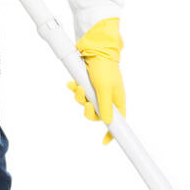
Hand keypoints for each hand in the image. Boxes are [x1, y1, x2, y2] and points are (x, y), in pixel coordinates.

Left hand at [67, 17, 125, 145]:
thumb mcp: (104, 89)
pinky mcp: (87, 83)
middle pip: (96, 114)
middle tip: (86, 102)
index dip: (112, 132)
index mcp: (117, 100)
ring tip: (77, 86)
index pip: (118, 121)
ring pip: (85, 103)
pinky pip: (80, 92)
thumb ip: (105, 107)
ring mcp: (97, 90)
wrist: (95, 47)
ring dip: (79, 97)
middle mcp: (108, 96)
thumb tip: (107, 123)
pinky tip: (71, 83)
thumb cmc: (104, 68)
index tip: (105, 142)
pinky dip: (74, 89)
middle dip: (88, 110)